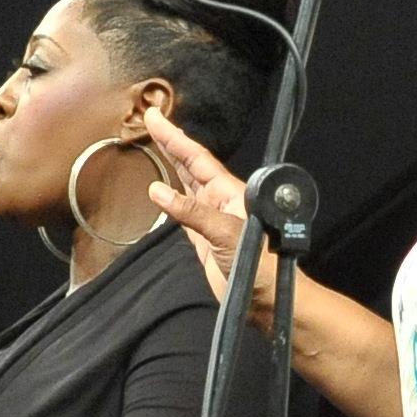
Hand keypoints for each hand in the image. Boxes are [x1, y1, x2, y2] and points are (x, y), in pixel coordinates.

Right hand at [141, 110, 276, 328]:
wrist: (266, 299)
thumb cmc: (260, 264)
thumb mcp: (225, 233)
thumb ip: (191, 212)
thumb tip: (157, 191)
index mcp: (228, 192)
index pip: (196, 157)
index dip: (174, 137)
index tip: (156, 117)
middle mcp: (219, 201)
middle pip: (189, 165)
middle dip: (170, 144)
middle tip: (150, 120)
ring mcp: (211, 219)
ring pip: (185, 185)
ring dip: (169, 167)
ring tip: (153, 146)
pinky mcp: (204, 239)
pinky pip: (182, 212)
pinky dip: (168, 200)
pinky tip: (159, 192)